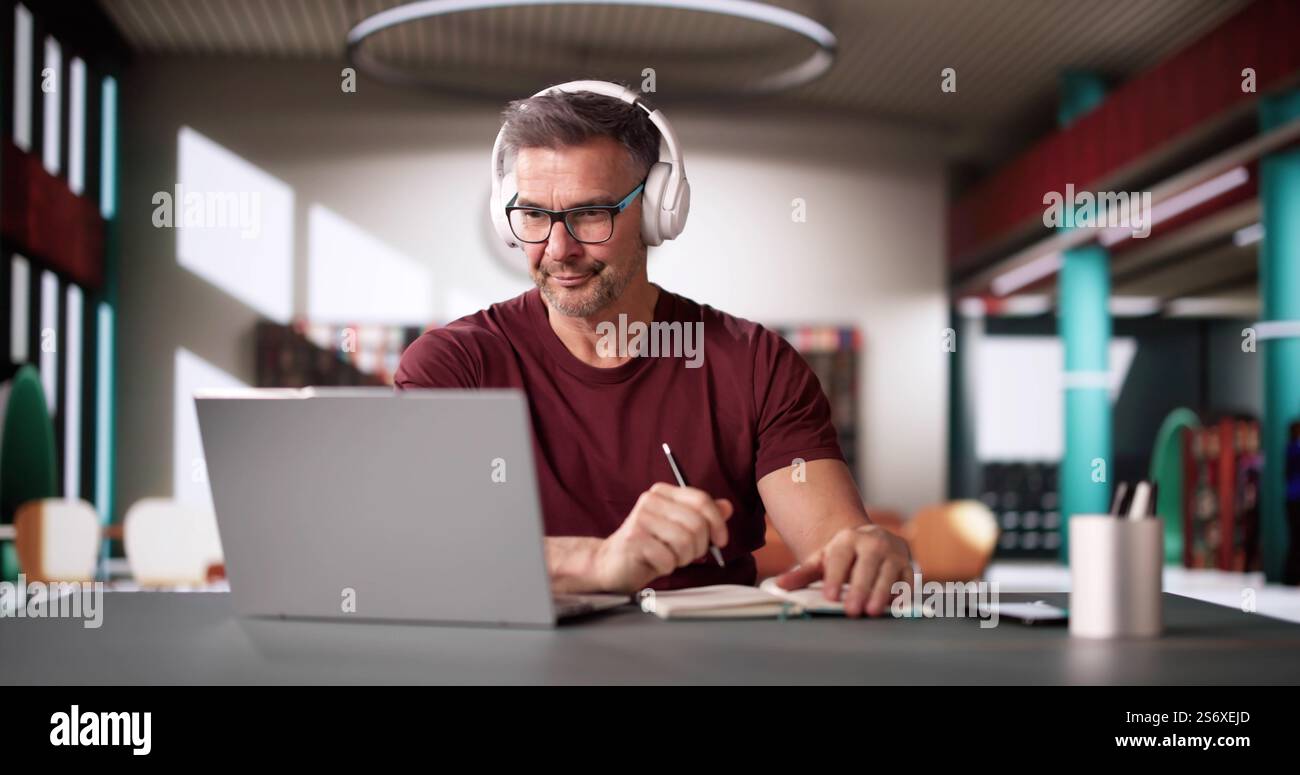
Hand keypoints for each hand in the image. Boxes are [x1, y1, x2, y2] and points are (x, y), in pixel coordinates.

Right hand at [591, 483, 732, 593]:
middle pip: (697, 523)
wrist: (612, 563)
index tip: (721, 541)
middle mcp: (650, 500)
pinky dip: (667, 567)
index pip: (701, 500)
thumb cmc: (650, 546)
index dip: (717, 523)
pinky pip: (668, 558)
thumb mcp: (679, 529)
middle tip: (689, 555)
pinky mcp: (633, 539)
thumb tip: (727, 507)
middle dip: (699, 547)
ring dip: (683, 558)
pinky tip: (655, 563)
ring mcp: (640, 518)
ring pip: (685, 542)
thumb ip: (702, 517)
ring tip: (671, 558)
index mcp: (663, 492)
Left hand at [774, 524, 911, 617]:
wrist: (867, 540)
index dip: (834, 578)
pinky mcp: (907, 564)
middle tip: (852, 610)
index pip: (839, 559)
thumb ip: (801, 574)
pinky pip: (907, 579)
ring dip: (882, 592)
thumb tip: (779, 584)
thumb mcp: (821, 561)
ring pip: (888, 573)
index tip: (829, 596)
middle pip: (866, 566)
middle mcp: (872, 542)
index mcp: (847, 540)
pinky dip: (902, 593)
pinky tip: (895, 607)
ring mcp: (892, 552)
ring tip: (872, 611)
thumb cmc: (842, 556)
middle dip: (859, 588)